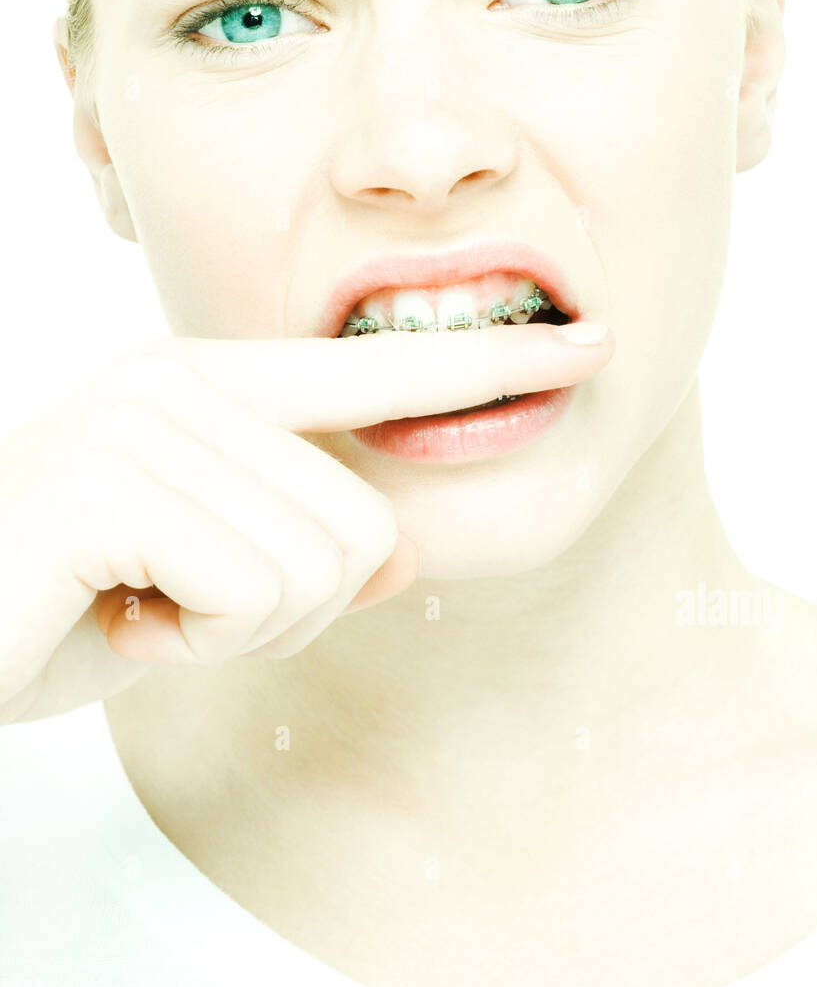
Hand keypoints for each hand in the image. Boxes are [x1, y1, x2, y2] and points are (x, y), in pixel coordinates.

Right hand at [0, 320, 611, 721]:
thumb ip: (301, 551)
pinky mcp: (110, 481)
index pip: (372, 372)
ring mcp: (145, 419)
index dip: (478, 364)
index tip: (582, 341)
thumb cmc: (63, 596)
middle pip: (366, 524)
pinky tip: (119, 618)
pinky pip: (254, 594)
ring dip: (233, 629)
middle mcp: (185, 381)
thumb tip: (398, 562)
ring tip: (143, 604)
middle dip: (287, 609)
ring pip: (320, 566)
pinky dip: (196, 644)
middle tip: (179, 603)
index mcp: (214, 387)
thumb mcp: (205, 576)